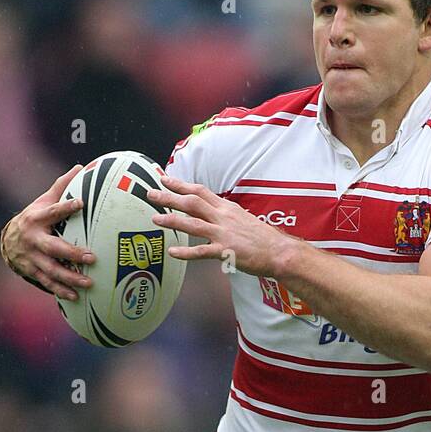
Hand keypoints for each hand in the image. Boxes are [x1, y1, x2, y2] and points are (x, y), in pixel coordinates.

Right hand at [0, 164, 96, 299]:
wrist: (8, 241)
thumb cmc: (34, 218)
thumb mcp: (43, 201)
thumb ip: (61, 187)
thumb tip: (81, 167)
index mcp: (36, 218)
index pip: (52, 211)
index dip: (65, 207)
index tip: (81, 203)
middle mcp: (33, 239)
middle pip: (53, 247)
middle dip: (72, 253)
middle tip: (92, 257)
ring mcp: (32, 258)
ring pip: (51, 270)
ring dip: (70, 278)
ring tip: (88, 283)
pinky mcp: (32, 271)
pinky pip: (47, 283)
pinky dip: (61, 290)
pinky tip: (76, 297)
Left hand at [146, 174, 293, 276]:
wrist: (280, 251)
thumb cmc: (263, 238)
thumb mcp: (243, 219)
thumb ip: (225, 216)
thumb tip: (213, 214)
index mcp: (226, 208)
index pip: (200, 191)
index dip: (181, 184)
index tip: (165, 178)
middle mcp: (223, 217)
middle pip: (192, 202)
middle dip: (169, 197)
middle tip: (150, 193)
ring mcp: (224, 233)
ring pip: (193, 223)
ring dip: (172, 220)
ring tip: (155, 219)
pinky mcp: (226, 251)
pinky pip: (202, 251)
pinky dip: (186, 252)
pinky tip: (172, 252)